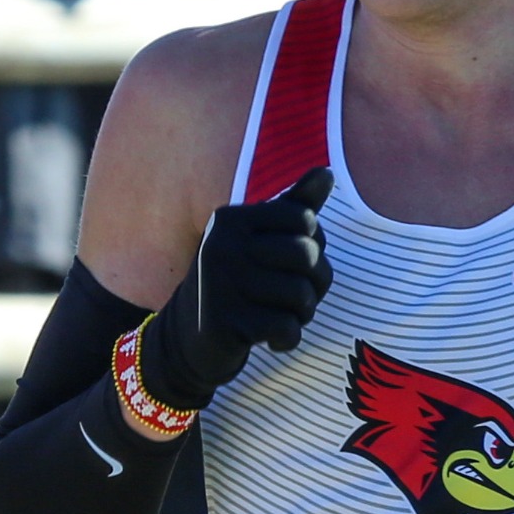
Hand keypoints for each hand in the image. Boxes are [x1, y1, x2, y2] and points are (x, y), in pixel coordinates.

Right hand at [138, 167, 334, 412]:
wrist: (188, 338)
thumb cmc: (237, 282)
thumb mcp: (261, 240)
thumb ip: (294, 207)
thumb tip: (326, 173)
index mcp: (231, 219)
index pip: (303, 218)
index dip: (314, 243)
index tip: (295, 262)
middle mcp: (221, 244)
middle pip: (307, 254)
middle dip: (316, 281)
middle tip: (299, 295)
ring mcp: (221, 283)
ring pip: (301, 294)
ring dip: (303, 313)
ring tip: (283, 315)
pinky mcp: (225, 322)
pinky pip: (286, 327)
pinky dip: (288, 338)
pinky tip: (272, 340)